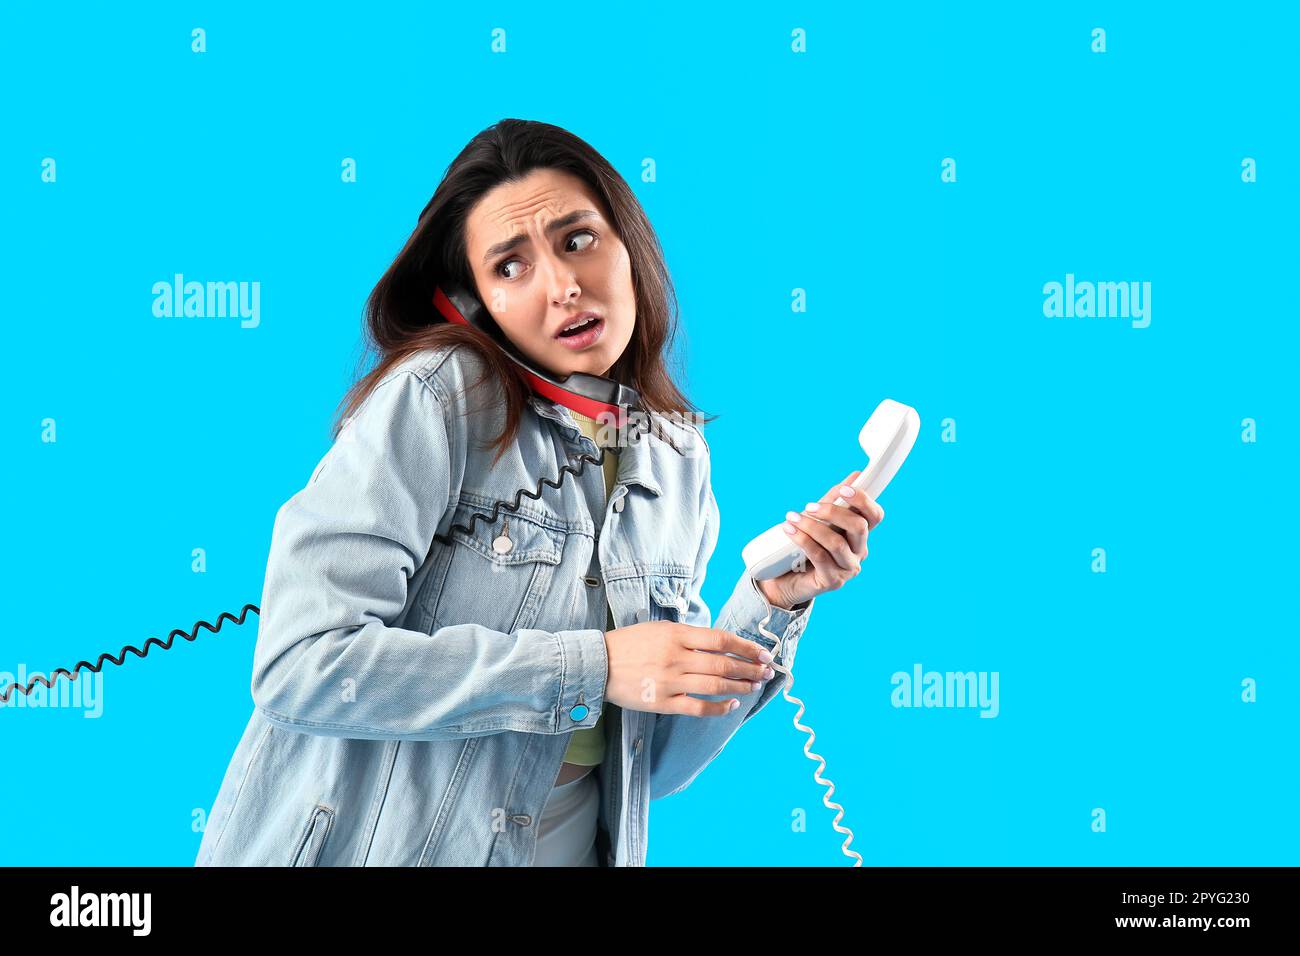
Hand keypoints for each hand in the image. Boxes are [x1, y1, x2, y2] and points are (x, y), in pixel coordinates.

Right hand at [603, 622, 776, 715]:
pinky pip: (698, 707)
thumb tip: (718, 643)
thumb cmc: (629, 644)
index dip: (745, 647)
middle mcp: (676, 657)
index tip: (762, 652)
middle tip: (767, 671)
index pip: (720, 639)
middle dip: (750, 668)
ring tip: (754, 686)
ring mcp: (670, 681)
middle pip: (723, 663)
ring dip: (740, 686)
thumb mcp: (658, 629)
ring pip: (715, 685)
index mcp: (676, 635)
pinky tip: (732, 705)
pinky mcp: (663, 702)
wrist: (598, 664)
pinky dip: (718, 707)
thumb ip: (687, 636)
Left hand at [757, 470, 884, 608]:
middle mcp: (859, 552)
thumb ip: (835, 499)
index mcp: (859, 534)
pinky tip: (789, 531)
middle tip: (809, 506)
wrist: (783, 577)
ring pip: (837, 542)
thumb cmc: (803, 545)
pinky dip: (803, 540)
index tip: (844, 489)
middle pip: (859, 527)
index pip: (875, 516)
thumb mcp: (819, 519)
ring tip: (791, 518)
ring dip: (812, 526)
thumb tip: (856, 474)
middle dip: (833, 512)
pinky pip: (820, 556)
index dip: (863, 500)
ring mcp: (848, 568)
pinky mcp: (832, 581)